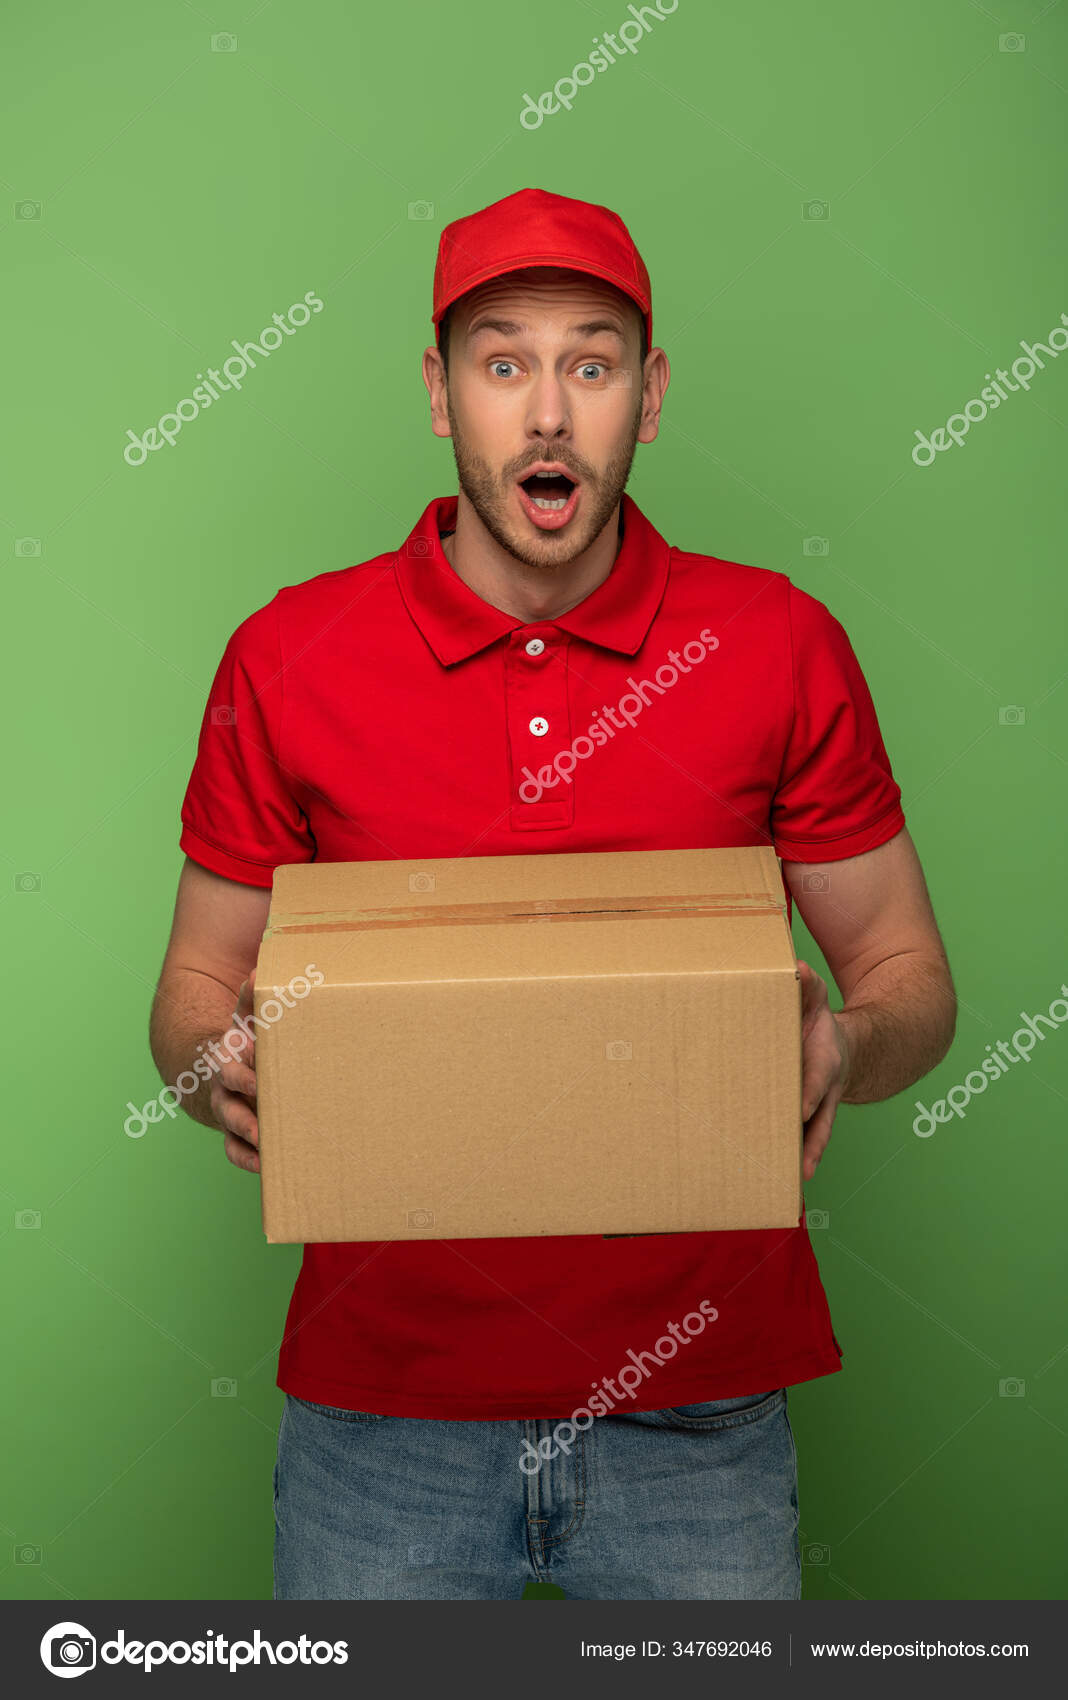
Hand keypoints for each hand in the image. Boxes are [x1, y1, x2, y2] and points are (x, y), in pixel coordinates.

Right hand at [210, 968, 259, 1173]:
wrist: (218, 1069)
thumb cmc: (243, 1041)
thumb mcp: (246, 1019)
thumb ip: (252, 998)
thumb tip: (258, 969)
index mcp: (227, 1058)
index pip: (231, 1065)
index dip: (243, 1069)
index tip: (258, 1070)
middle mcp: (223, 1088)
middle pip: (228, 1099)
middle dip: (243, 1109)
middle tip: (261, 1116)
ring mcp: (228, 1111)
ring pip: (231, 1126)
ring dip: (246, 1137)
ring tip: (265, 1148)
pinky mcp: (236, 1132)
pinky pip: (235, 1150)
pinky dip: (247, 1159)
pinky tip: (265, 1167)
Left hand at [797, 959, 849, 1182]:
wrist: (838, 1048)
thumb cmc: (817, 1023)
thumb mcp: (815, 999)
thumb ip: (808, 987)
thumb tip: (797, 970)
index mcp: (826, 1063)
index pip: (817, 1082)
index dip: (810, 1095)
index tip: (801, 1109)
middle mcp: (822, 1092)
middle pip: (818, 1122)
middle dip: (809, 1142)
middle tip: (800, 1164)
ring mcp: (814, 1110)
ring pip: (810, 1139)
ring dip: (801, 1160)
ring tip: (791, 1185)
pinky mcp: (801, 1119)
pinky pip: (797, 1142)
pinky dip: (790, 1160)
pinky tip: (775, 1181)